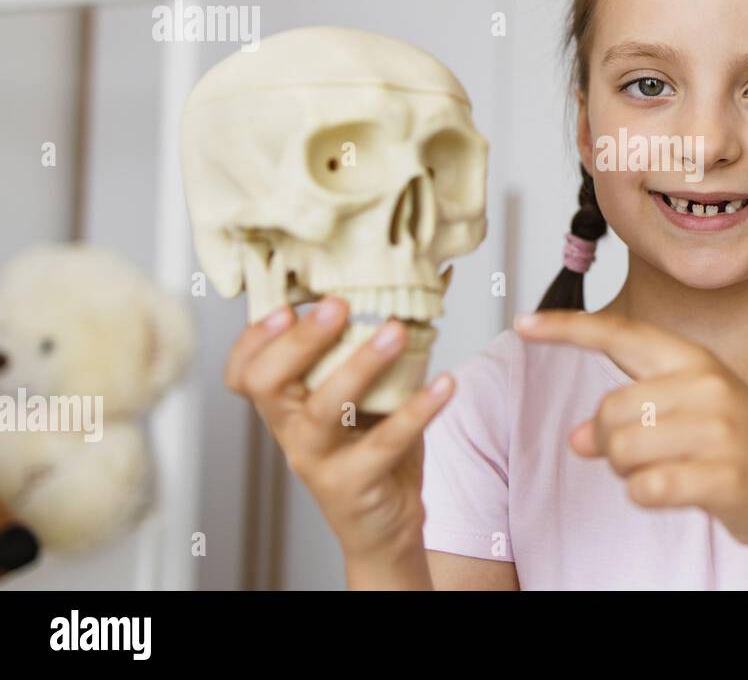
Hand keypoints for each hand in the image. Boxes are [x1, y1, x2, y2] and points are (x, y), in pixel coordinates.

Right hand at [225, 298, 454, 563]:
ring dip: (359, 365)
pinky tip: (444, 383)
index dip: (254, 338)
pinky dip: (417, 409)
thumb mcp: (368, 394)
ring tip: (396, 331)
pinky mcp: (354, 484)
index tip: (287, 305)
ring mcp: (318, 460)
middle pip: (268, 383)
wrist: (387, 525)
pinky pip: (385, 442)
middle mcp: (292, 431)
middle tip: (340, 306)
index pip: (244, 371)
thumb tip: (432, 280)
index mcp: (287, 406)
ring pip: (323, 410)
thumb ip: (380, 345)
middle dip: (299, 341)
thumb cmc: (374, 451)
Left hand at [513, 310, 747, 552]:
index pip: (620, 334)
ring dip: (628, 472)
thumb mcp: (690, 413)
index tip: (523, 323)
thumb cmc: (742, 445)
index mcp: (694, 360)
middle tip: (646, 455)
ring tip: (665, 471)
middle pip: (607, 411)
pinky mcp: (723, 475)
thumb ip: (633, 412)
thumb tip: (578, 438)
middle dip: (609, 442)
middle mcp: (706, 385)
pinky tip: (677, 491)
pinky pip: (646, 487)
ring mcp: (718, 430)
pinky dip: (648, 495)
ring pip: (621, 450)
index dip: (567, 328)